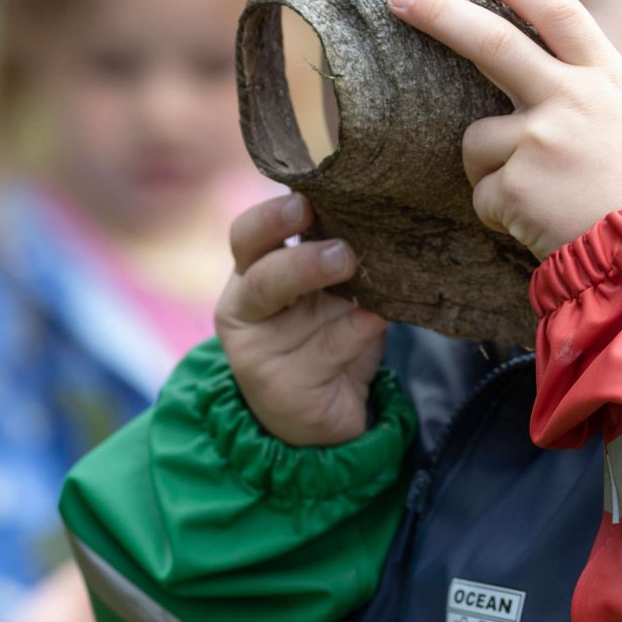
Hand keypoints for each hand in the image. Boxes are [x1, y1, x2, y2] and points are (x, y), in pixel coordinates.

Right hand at [215, 193, 386, 446]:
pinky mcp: (282, 388)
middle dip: (304, 262)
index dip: (271, 217)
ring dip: (343, 301)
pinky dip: (357, 330)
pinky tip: (376, 319)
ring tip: (373, 293)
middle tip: (344, 253)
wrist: (319, 421)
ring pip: (303, 316)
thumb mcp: (328, 296)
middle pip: (263, 278)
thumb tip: (373, 226)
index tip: (304, 201)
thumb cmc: (326, 343)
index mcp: (248, 275)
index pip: (246, 237)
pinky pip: (327, 350)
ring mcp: (258, 353)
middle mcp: (244, 311)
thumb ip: (334, 264)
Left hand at [387, 0, 621, 262]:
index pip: (559, 14)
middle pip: (492, 42)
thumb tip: (581, 85)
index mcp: (610, 82)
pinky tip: (541, 228)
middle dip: (440, 13)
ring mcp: (541, 139)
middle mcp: (572, 98)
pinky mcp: (517, 184)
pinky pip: (485, 196)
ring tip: (540, 203)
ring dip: (493, 172)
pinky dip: (502, 216)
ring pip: (479, 141)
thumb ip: (609, 102)